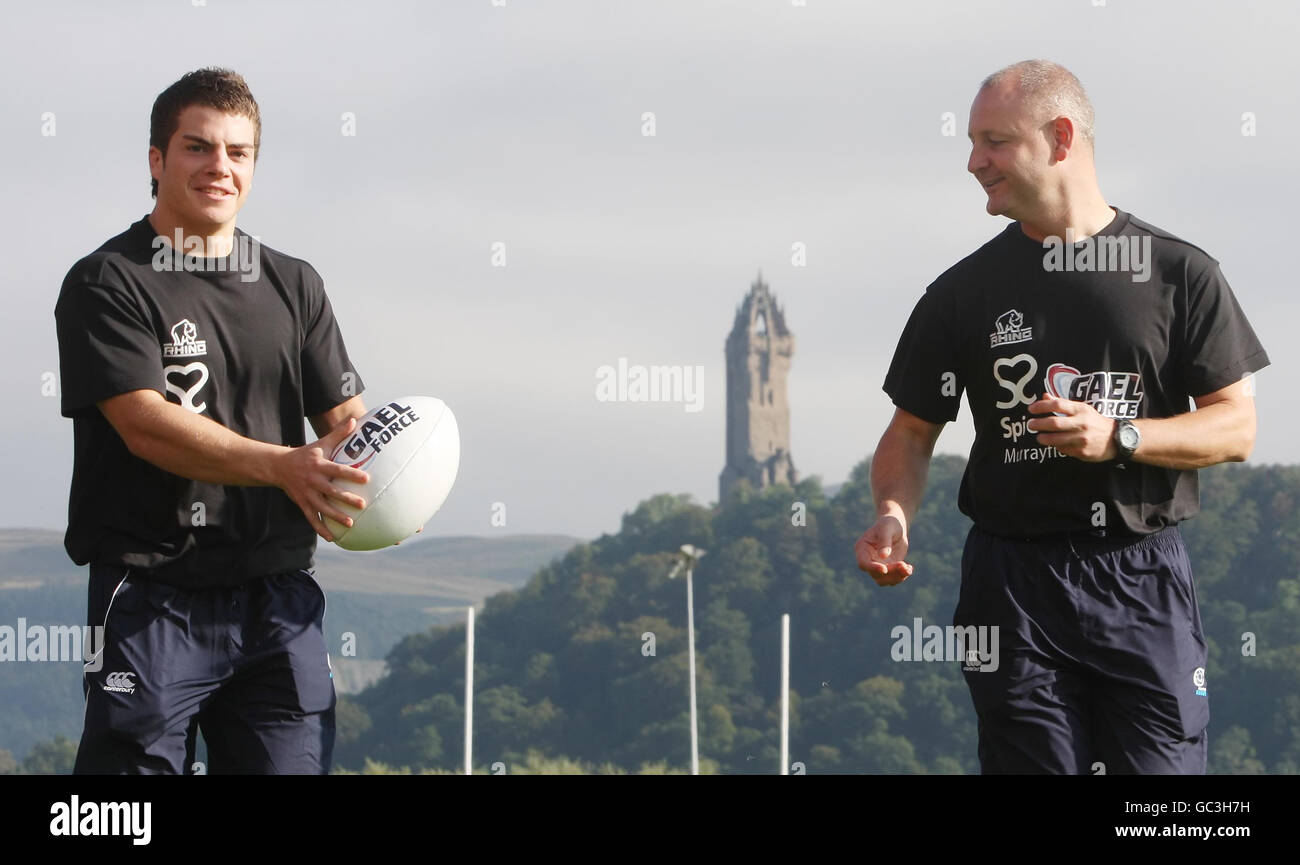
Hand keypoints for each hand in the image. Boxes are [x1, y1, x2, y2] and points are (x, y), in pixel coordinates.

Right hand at [274, 416, 369, 541]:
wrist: (279, 466)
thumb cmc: (307, 454)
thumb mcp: (321, 443)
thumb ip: (339, 433)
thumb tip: (355, 419)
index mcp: (319, 466)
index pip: (337, 470)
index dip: (351, 474)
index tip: (366, 478)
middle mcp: (313, 481)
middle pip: (331, 491)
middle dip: (346, 499)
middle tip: (362, 504)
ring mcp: (307, 494)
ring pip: (322, 507)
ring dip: (335, 516)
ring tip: (351, 524)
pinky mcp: (302, 504)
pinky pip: (312, 518)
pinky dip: (321, 528)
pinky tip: (333, 537)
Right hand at [855, 515, 914, 585]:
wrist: (895, 526)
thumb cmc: (888, 524)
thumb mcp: (886, 529)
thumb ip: (884, 541)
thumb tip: (883, 556)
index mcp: (862, 549)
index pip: (864, 563)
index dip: (872, 568)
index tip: (885, 569)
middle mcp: (867, 560)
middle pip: (875, 574)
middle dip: (890, 572)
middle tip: (904, 564)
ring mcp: (877, 566)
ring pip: (884, 580)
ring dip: (897, 577)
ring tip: (908, 568)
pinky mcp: (888, 569)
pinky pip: (893, 578)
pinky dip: (902, 576)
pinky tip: (909, 568)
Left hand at [1027, 396, 1116, 461]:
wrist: (1116, 439)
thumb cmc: (1094, 422)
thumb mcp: (1082, 409)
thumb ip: (1062, 403)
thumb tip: (1044, 396)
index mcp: (1081, 410)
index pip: (1058, 404)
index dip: (1042, 406)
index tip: (1031, 409)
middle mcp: (1082, 423)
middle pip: (1054, 423)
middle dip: (1038, 424)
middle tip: (1030, 424)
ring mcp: (1082, 438)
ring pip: (1056, 439)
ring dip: (1043, 438)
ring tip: (1039, 437)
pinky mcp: (1082, 451)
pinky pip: (1063, 449)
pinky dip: (1056, 446)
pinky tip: (1054, 444)